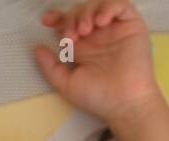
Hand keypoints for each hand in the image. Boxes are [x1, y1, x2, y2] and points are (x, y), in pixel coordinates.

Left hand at [33, 1, 160, 123]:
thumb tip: (36, 48)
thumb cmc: (98, 97)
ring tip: (85, 29)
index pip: (68, 24)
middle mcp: (98, 36)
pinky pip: (120, 5)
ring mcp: (114, 30)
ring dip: (87, 12)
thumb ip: (50, 67)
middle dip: (71, 18)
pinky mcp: (132, 26)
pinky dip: (108, 7)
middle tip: (72, 36)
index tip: (47, 21)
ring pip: (98, 5)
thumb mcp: (67, 84)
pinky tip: (101, 21)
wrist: (124, 103)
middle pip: (80, 12)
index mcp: (83, 47)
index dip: (57, 17)